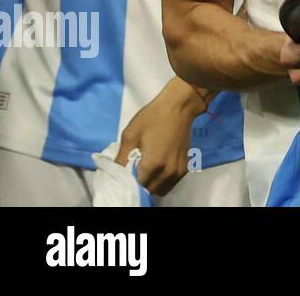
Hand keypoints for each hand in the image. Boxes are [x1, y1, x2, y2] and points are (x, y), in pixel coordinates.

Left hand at [115, 78, 204, 195]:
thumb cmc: (152, 118)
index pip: (135, 187)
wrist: (179, 107)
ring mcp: (178, 172)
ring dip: (150, 186)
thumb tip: (114, 175)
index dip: (126, 184)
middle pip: (148, 191)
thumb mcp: (130, 135)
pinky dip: (161, 181)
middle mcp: (168, 172)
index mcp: (153, 165)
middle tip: (131, 174)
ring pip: (160, 190)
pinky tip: (156, 168)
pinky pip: (170, 183)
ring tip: (144, 172)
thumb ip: (121, 159)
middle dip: (138, 186)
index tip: (122, 177)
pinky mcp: (185, 168)